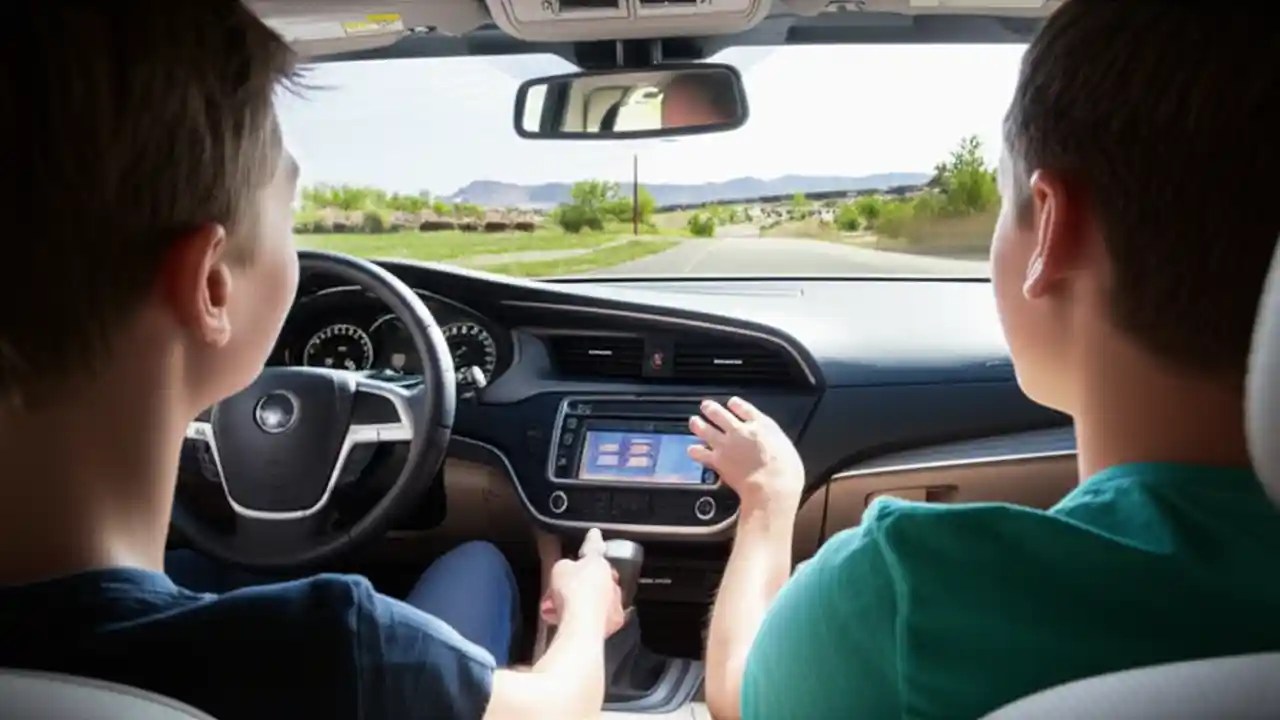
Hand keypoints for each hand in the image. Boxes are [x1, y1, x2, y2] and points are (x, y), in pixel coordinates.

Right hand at [539, 528, 625, 636]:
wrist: (582, 624)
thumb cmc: (571, 593)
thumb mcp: (558, 570)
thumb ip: (565, 565)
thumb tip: (567, 569)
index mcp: (597, 562)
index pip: (594, 547)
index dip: (592, 540)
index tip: (595, 533)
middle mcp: (610, 579)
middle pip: (597, 576)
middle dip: (583, 581)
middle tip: (566, 589)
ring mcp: (615, 600)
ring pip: (600, 597)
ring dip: (585, 601)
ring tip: (565, 610)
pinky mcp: (615, 620)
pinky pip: (602, 616)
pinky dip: (591, 618)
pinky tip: (576, 622)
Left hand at [688, 397, 804, 519]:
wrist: (771, 487)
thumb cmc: (786, 471)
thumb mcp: (786, 447)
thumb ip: (774, 440)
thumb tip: (771, 443)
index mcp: (761, 425)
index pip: (745, 408)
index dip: (736, 404)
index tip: (732, 402)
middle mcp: (740, 431)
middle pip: (720, 414)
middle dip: (711, 409)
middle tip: (705, 406)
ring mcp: (726, 444)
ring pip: (706, 429)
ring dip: (698, 424)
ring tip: (693, 421)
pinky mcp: (717, 460)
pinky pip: (700, 453)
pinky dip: (695, 451)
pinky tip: (691, 450)